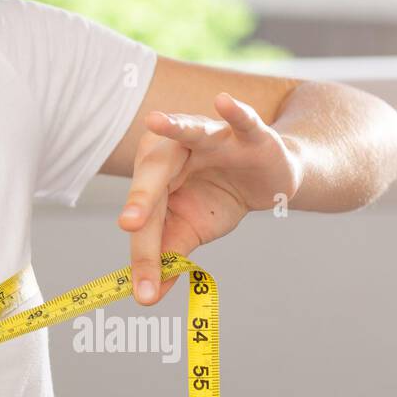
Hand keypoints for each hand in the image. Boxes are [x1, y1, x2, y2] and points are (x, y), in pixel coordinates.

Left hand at [118, 91, 302, 304]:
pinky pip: (242, 120)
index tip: (139, 289)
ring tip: (155, 121)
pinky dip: (235, 111)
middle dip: (142, 200)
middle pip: (155, 177)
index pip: (145, 218)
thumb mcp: (193, 229)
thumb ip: (168, 255)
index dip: (143, 253)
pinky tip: (222, 101)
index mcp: (154, 177)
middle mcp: (174, 152)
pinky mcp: (250, 135)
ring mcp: (211, 138)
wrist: (268, 179)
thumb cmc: (218, 197)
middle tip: (128, 223)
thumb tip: (146, 295)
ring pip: (189, 133)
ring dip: (174, 129)